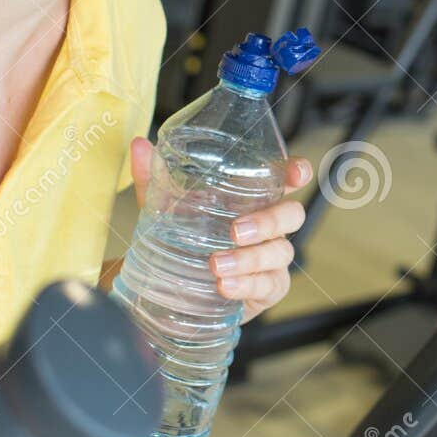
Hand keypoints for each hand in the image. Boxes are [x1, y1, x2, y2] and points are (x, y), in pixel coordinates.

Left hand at [127, 137, 309, 320]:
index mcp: (252, 200)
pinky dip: (246, 285)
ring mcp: (271, 259)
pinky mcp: (267, 289)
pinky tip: (224, 286)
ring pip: (280, 253)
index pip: (285, 180)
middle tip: (235, 231)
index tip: (295, 174)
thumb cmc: (183, 241)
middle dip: (270, 221)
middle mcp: (269, 227)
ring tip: (216, 265)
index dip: (297, 173)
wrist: (175, 291)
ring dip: (250, 259)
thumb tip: (140, 145)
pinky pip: (268, 285)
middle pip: (292, 215)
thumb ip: (154, 180)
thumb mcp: (164, 211)